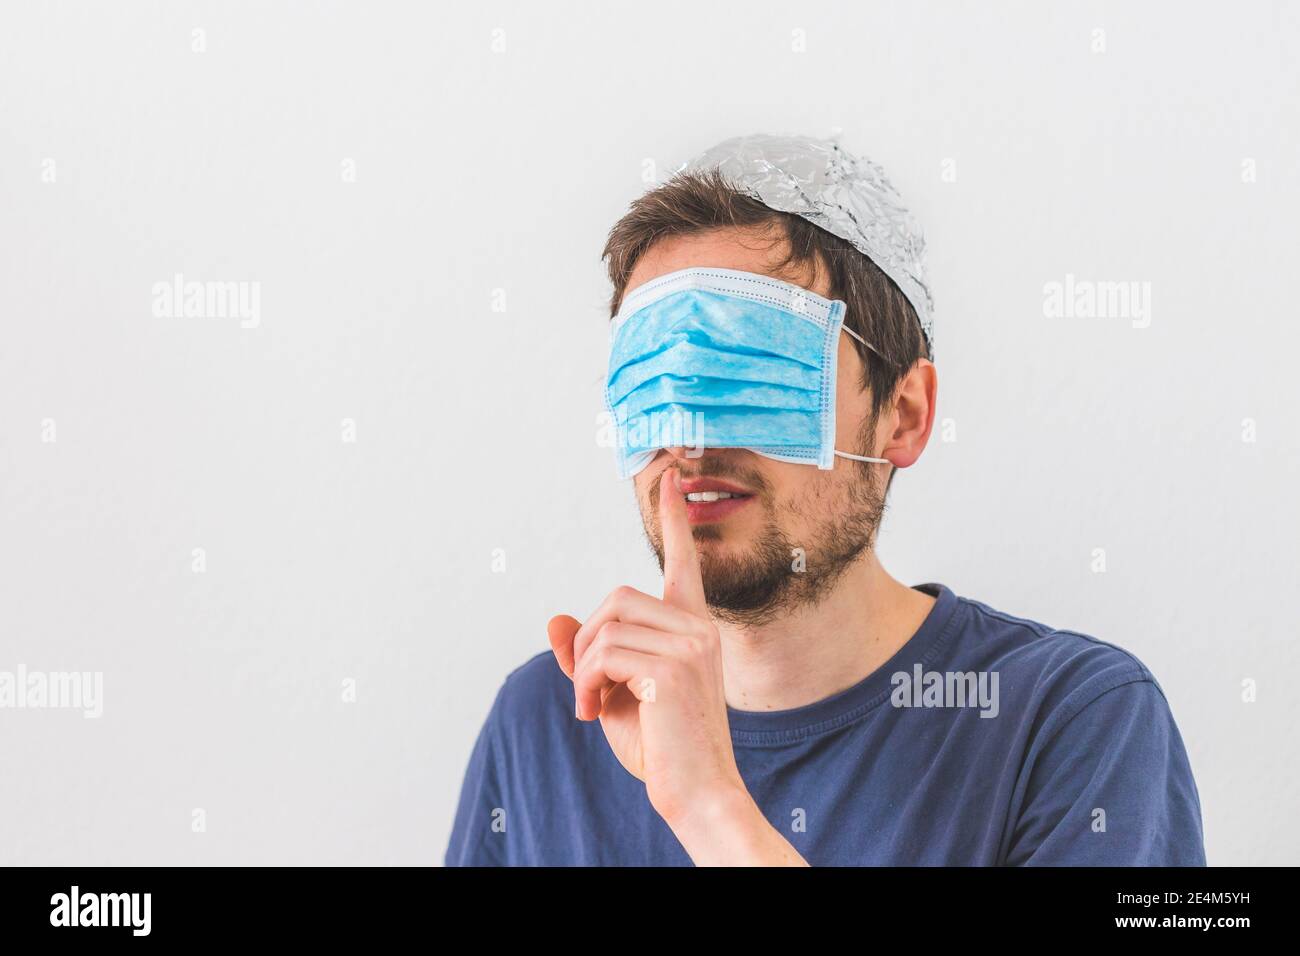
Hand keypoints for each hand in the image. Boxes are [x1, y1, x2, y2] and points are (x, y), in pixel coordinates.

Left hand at [548, 471, 808, 863]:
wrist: (698, 795)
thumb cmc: (662, 747)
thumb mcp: (615, 694)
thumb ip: (587, 655)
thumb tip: (554, 618)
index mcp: (692, 628)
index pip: (683, 562)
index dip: (673, 518)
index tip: (670, 475)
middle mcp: (697, 628)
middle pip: (616, 596)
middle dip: (588, 642)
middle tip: (589, 691)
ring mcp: (690, 645)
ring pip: (605, 625)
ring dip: (584, 669)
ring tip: (594, 707)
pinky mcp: (674, 668)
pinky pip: (603, 653)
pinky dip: (586, 684)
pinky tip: (595, 713)